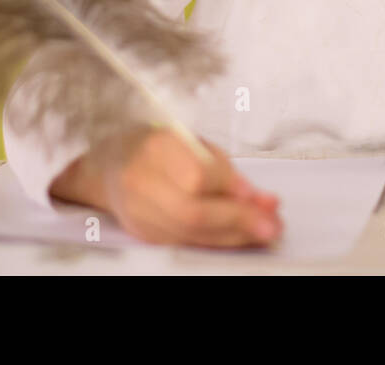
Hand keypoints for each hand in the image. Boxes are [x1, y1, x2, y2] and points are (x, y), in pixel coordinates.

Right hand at [99, 127, 283, 247]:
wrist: (111, 163)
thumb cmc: (159, 147)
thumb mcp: (192, 142)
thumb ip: (225, 169)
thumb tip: (259, 199)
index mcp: (157, 146)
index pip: (197, 175)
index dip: (232, 189)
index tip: (261, 196)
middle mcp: (142, 181)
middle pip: (193, 212)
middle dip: (238, 221)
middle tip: (272, 226)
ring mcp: (138, 211)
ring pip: (191, 234)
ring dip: (234, 237)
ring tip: (264, 233)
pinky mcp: (143, 233)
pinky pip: (185, 243)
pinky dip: (217, 242)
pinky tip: (239, 237)